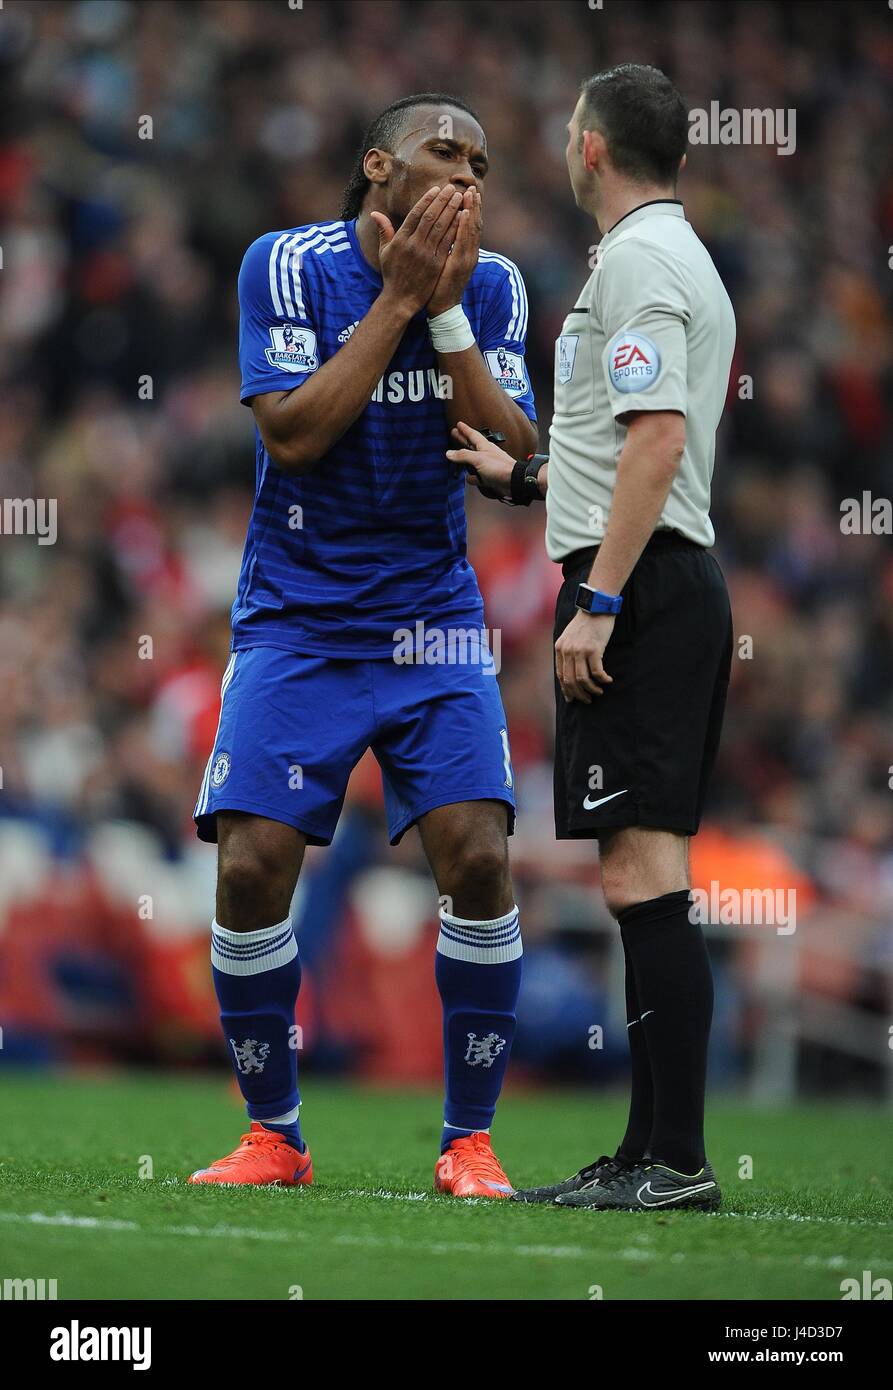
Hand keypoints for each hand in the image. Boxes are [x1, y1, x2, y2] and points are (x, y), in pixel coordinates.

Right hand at [372, 185, 462, 317]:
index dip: (427, 200)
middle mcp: (413, 245)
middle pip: (430, 217)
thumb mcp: (384, 252)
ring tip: (459, 198)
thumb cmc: (392, 275)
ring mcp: (426, 255)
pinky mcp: (436, 264)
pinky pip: (448, 243)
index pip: (415, 214)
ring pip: (441, 227)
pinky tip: (462, 218)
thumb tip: (375, 213)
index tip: (436, 189)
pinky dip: (455, 229)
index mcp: (401, 240)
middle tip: (451, 188)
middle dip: (442, 201)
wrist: (400, 300)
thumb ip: (384, 231)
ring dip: (451, 211)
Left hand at [427, 187, 480, 316]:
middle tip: (472, 187)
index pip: (471, 226)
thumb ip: (447, 246)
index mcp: (466, 252)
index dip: (472, 209)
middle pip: (474, 225)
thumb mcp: (445, 262)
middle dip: (474, 206)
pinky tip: (464, 215)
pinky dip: (465, 228)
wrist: (443, 307)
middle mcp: (470, 254)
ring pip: (472, 231)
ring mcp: (466, 259)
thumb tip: (445, 231)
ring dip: (472, 211)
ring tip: (471, 195)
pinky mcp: (460, 265)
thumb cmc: (441, 284)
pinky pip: (463, 242)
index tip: (470, 192)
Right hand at [446, 421, 514, 498]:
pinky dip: (473, 478)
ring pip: (473, 462)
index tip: (459, 424)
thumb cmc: (499, 466)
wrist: (513, 480)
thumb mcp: (478, 458)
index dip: (465, 429)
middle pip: (471, 445)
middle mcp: (485, 454)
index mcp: (484, 446)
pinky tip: (469, 478)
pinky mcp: (489, 477)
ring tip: (458, 459)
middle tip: (455, 434)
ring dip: (466, 461)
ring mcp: (487, 465)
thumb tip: (449, 453)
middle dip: (462, 440)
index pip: (472, 435)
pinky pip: (478, 477)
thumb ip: (463, 456)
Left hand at [554, 610, 614, 703]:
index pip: (561, 675)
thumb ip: (568, 651)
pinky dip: (603, 680)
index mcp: (560, 648)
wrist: (597, 606)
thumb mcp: (571, 636)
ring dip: (591, 689)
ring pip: (583, 679)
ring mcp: (580, 650)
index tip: (573, 698)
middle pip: (570, 680)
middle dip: (579, 694)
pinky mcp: (594, 649)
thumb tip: (572, 670)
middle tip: (588, 700)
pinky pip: (597, 672)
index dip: (567, 690)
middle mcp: (567, 650)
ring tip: (599, 692)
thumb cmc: (587, 622)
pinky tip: (608, 681)